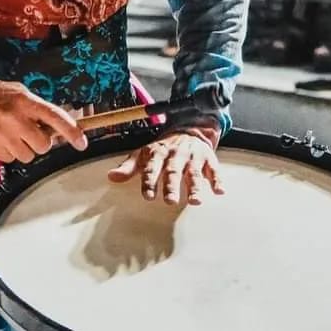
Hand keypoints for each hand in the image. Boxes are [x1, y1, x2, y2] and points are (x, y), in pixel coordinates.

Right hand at [0, 79, 87, 163]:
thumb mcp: (22, 94)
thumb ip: (39, 110)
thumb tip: (58, 128)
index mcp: (28, 103)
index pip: (56, 118)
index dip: (72, 132)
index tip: (82, 143)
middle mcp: (17, 119)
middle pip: (43, 145)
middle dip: (40, 142)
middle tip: (31, 133)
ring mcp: (4, 134)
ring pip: (27, 156)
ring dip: (23, 149)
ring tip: (13, 135)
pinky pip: (9, 159)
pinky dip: (8, 153)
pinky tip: (2, 139)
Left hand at [107, 131, 224, 205]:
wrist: (189, 128)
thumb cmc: (164, 147)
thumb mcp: (145, 154)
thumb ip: (129, 167)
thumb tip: (111, 177)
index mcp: (159, 152)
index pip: (153, 167)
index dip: (150, 181)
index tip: (148, 195)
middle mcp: (176, 154)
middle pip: (173, 171)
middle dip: (172, 186)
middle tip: (170, 201)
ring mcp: (193, 156)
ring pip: (194, 172)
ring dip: (195, 187)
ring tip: (195, 201)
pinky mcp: (208, 159)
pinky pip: (214, 170)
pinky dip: (217, 180)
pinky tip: (219, 191)